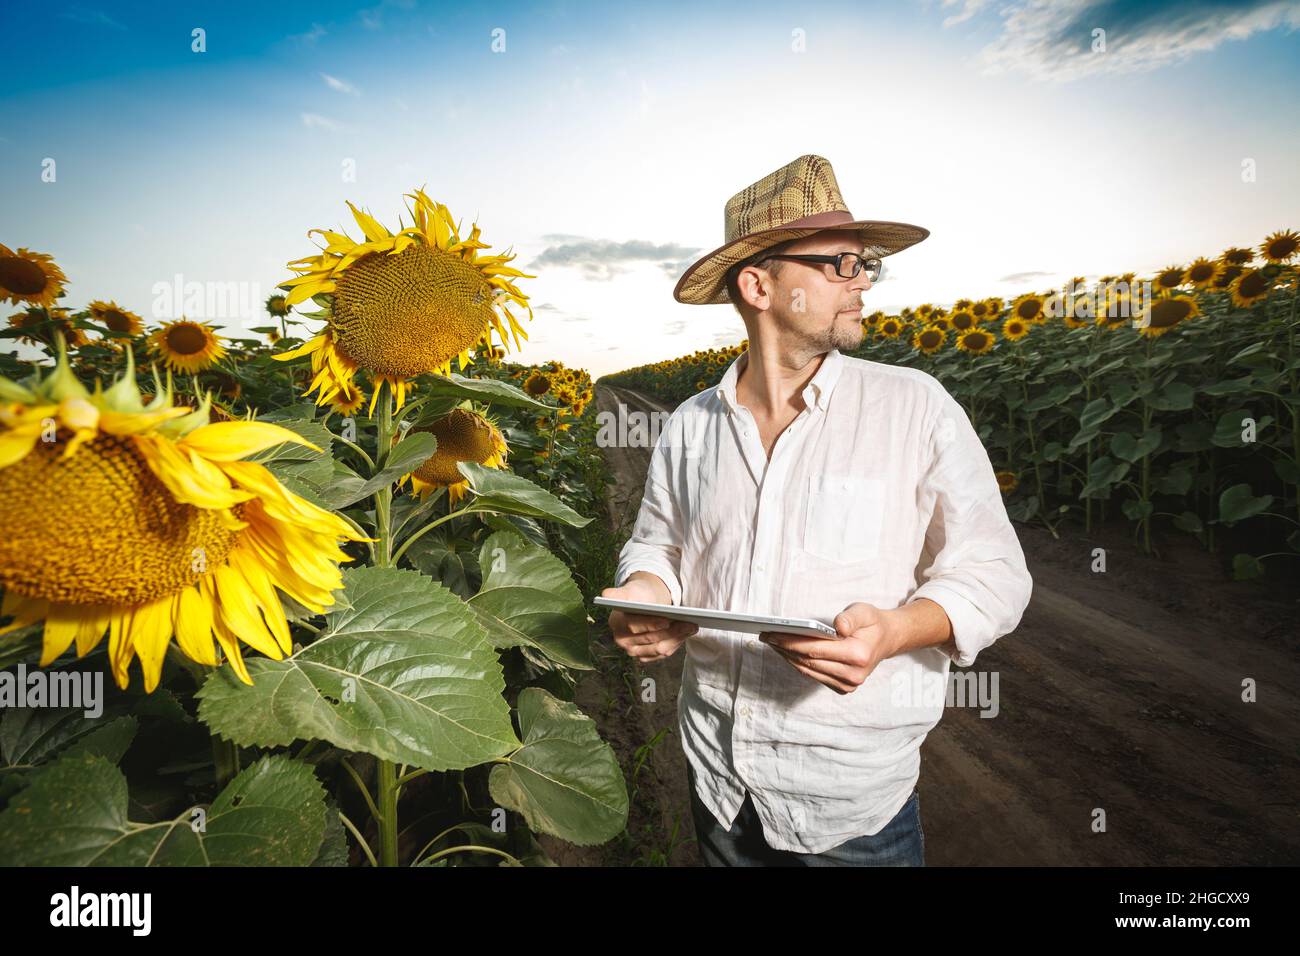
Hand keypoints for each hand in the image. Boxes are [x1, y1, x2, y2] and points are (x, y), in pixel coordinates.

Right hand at [601, 579, 697, 663]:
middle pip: (650, 639)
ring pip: (659, 649)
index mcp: (617, 623)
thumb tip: (605, 595)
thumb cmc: (638, 595)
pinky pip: (662, 654)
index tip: (667, 620)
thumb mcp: (630, 589)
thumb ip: (618, 593)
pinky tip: (686, 634)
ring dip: (677, 638)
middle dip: (671, 631)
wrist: (644, 604)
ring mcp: (634, 651)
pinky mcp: (645, 656)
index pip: (634, 627)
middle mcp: (622, 641)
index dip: (651, 624)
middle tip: (690, 622)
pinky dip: (675, 644)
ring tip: (692, 627)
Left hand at [759, 602, 902, 693]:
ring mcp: (848, 684)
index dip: (791, 642)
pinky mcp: (843, 688)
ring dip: (787, 657)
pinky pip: (814, 675)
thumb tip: (837, 627)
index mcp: (859, 655)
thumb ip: (851, 618)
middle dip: (784, 648)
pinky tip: (786, 652)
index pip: (816, 650)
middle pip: (809, 662)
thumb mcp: (864, 611)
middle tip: (766, 635)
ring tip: (772, 643)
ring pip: (809, 671)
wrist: (887, 639)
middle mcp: (853, 675)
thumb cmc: (872, 623)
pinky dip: (798, 664)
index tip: (772, 633)